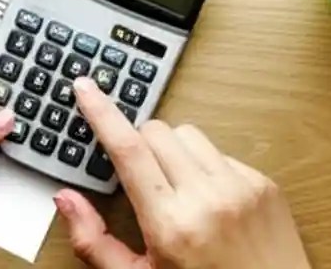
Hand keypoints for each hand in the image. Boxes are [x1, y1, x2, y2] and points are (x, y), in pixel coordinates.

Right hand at [54, 78, 309, 268]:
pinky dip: (205, 167)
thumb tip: (66, 199)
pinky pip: (222, 152)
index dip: (102, 113)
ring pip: (189, 133)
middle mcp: (208, 198)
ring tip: (174, 189)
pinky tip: (207, 201)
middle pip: (156, 132)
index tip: (86, 88)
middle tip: (138, 176)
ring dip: (172, 150)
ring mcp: (241, 187)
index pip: (128, 149)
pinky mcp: (264, 184)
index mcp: (171, 224)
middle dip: (138, 143)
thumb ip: (95, 242)